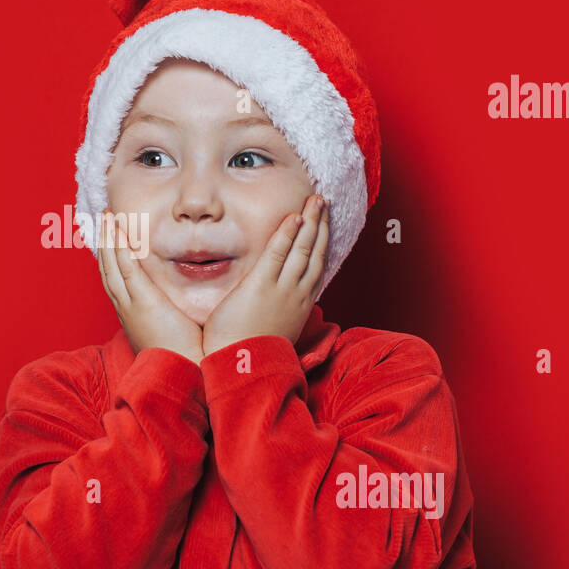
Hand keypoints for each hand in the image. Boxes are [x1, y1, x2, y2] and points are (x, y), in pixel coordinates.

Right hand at [97, 210, 204, 364]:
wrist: (182, 374)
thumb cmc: (184, 358)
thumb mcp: (174, 333)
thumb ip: (176, 316)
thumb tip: (186, 308)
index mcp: (133, 314)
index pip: (118, 280)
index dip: (112, 258)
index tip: (112, 241)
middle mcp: (126, 307)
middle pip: (108, 269)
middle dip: (104, 243)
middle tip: (103, 221)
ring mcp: (131, 304)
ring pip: (113, 264)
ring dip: (108, 239)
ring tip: (106, 217)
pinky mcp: (143, 301)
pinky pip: (126, 268)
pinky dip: (119, 247)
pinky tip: (116, 230)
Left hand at [202, 192, 330, 356]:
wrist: (243, 368)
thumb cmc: (251, 353)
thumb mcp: (273, 330)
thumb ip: (276, 313)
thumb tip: (272, 306)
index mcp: (300, 305)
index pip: (315, 268)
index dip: (321, 243)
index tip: (324, 226)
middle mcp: (297, 294)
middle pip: (315, 252)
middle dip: (321, 225)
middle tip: (324, 202)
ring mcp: (282, 289)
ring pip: (303, 248)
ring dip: (311, 221)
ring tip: (315, 200)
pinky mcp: (261, 286)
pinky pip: (278, 253)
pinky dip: (288, 233)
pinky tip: (294, 216)